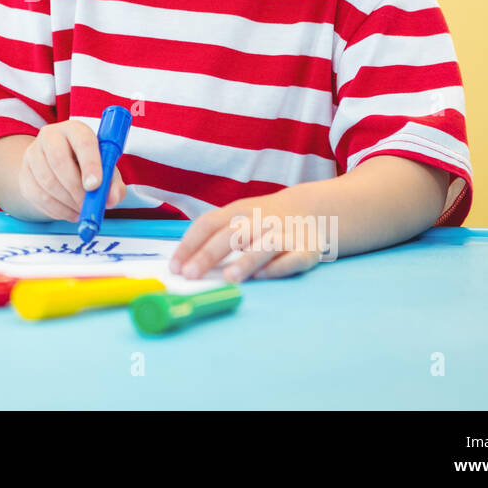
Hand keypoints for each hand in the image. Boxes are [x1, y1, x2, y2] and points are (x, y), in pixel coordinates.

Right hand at [17, 120, 126, 221]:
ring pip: (47, 182)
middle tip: (88, 205)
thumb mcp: (105, 170)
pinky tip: (69, 211)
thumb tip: (110, 199)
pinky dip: (57, 210)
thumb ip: (113, 184)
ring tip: (81, 210)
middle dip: (76, 188)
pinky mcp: (24, 174)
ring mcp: (33, 154)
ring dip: (68, 202)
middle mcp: (50, 136)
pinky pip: (38, 196)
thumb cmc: (87, 166)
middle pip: (59, 161)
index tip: (96, 186)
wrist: (59, 168)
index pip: (82, 142)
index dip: (90, 164)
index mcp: (75, 129)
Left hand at [169, 193, 323, 282]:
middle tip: (191, 275)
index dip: (190, 245)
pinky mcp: (307, 250)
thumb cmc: (263, 221)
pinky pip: (293, 258)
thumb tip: (183, 264)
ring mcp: (285, 234)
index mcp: (238, 211)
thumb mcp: (238, 218)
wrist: (311, 209)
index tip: (175, 267)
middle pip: (232, 234)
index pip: (209, 224)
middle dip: (209, 254)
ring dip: (247, 261)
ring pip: (265, 245)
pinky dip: (278, 267)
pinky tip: (262, 277)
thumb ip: (214, 237)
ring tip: (229, 278)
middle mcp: (260, 220)